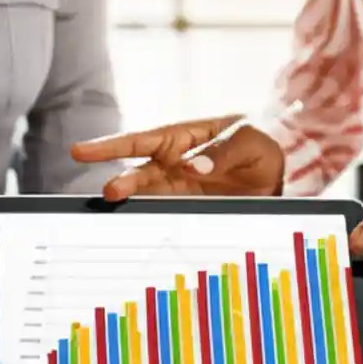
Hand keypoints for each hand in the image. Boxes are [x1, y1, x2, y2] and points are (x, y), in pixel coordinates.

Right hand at [71, 116, 286, 200]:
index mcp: (182, 137)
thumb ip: (222, 151)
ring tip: (120, 207)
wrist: (282, 170)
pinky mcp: (191, 209)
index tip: (80, 151)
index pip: (140, 140)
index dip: (110, 146)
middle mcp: (174, 162)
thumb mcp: (249, 139)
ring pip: (149, 196)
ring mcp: (180, 187)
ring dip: (135, 202)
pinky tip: (141, 226)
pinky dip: (153, 220)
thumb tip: (190, 165)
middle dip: (124, 181)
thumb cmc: (261, 142)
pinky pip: (167, 214)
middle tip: (110, 192)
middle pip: (139, 173)